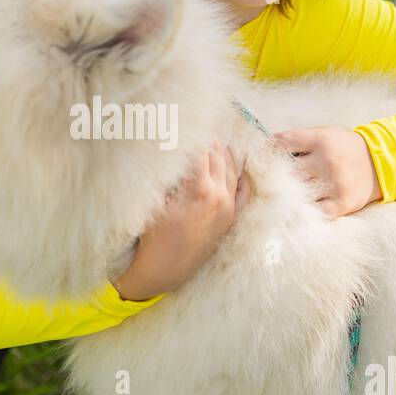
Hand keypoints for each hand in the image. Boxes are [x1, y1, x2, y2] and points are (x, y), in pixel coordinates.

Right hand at [110, 141, 253, 300]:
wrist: (164, 269)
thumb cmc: (152, 235)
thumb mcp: (155, 198)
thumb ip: (169, 171)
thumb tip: (173, 146)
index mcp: (200, 188)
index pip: (200, 149)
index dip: (190, 135)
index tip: (182, 125)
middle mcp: (220, 196)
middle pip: (217, 154)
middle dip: (205, 141)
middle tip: (195, 129)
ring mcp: (229, 207)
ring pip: (231, 168)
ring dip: (220, 152)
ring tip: (209, 141)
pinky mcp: (231, 217)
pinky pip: (243, 189)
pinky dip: (239, 173)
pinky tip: (234, 161)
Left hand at [272, 125, 382, 218]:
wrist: (380, 163)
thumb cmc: (343, 147)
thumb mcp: (324, 134)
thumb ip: (297, 140)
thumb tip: (264, 148)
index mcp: (320, 141)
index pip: (282, 143)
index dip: (266, 150)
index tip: (257, 158)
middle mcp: (327, 161)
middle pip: (287, 171)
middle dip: (274, 176)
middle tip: (261, 182)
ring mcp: (335, 184)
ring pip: (298, 193)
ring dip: (287, 195)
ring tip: (277, 197)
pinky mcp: (342, 203)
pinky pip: (314, 212)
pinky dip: (303, 211)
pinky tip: (296, 209)